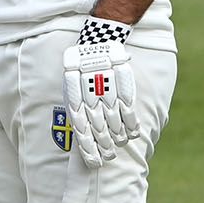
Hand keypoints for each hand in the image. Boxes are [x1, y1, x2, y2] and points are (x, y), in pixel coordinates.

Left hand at [62, 16, 139, 168]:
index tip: (94, 162)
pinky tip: (132, 134)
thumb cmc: (81, 68)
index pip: (80, 126)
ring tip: (118, 146)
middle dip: (103, 146)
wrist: (98, 40)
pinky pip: (128, 108)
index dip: (88, 147)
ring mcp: (108, 87)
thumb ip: (77, 107)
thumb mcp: (71, 84)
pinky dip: (131, 123)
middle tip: (108, 156)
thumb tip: (82, 135)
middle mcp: (90, 92)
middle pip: (98, 126)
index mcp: (75, 93)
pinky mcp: (123, 82)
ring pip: (114, 120)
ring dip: (117, 137)